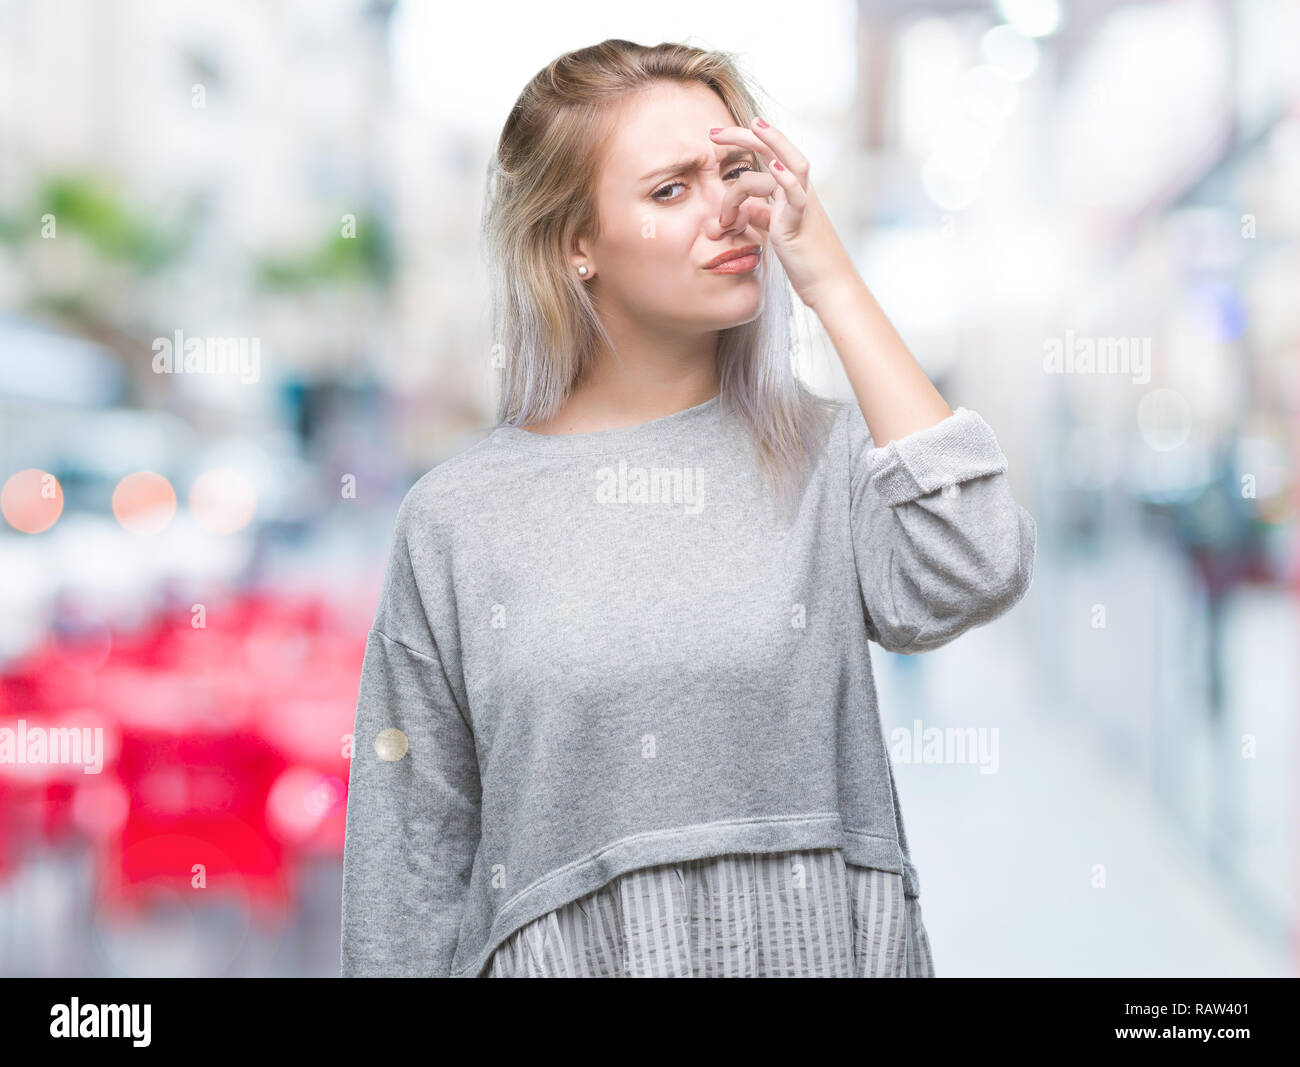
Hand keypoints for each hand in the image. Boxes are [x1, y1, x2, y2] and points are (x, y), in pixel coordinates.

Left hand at [709, 117, 859, 311]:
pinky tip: (774, 167)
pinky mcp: (801, 224)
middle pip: (777, 151)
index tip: (715, 137)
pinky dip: (787, 180)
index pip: (769, 156)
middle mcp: (801, 193)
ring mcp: (803, 206)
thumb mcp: (777, 231)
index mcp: (792, 193)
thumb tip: (741, 208)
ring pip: (789, 165)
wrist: (829, 286)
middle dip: (746, 135)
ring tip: (750, 129)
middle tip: (713, 132)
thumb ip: (761, 215)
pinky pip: (797, 196)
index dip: (746, 142)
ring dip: (771, 145)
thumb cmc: (805, 261)